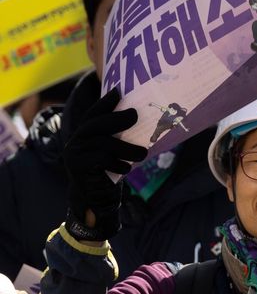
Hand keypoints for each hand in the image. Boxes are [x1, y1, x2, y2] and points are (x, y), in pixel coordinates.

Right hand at [62, 86, 146, 240]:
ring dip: (127, 148)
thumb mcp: (115, 153)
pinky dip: (118, 163)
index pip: (93, 115)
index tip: (118, 92)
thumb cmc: (108, 174)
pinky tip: (126, 168)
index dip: (104, 103)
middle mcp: (76, 142)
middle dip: (116, 118)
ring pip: (104, 143)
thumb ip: (120, 138)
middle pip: (95, 124)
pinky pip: (101, 159)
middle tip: (135, 114)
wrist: (96, 202)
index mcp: (84, 136)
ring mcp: (75, 155)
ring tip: (143, 154)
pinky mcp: (79, 167)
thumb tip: (145, 121)